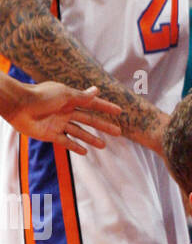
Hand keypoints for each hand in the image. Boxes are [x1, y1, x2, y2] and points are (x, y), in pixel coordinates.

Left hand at [5, 83, 122, 154]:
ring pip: (80, 132)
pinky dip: (75, 146)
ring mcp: (59, 123)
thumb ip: (82, 97)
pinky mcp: (51, 134)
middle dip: (103, 126)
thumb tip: (97, 90)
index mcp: (71, 99)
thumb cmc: (42, 96)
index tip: (119, 111)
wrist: (19, 106)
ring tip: (104, 146)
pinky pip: (66, 141)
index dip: (106, 108)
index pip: (93, 104)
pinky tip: (85, 152)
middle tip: (118, 132)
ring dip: (91, 139)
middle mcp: (66, 111)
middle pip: (89, 120)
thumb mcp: (65, 95)